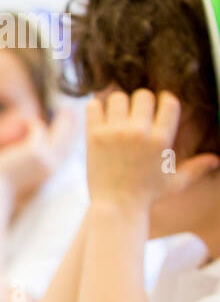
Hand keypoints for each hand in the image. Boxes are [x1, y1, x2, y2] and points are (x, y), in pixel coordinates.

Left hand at [0, 108, 77, 193]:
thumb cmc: (5, 185)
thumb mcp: (26, 174)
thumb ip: (35, 162)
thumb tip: (37, 146)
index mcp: (52, 172)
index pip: (67, 150)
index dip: (71, 136)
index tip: (73, 124)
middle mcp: (53, 165)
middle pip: (69, 140)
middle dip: (72, 124)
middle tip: (73, 110)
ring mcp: (47, 157)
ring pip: (60, 133)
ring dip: (62, 119)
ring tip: (63, 108)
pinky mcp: (35, 149)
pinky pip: (38, 128)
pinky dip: (32, 122)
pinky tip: (25, 120)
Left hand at [85, 90, 219, 210]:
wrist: (116, 206)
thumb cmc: (147, 196)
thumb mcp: (176, 182)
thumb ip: (196, 167)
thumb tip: (215, 160)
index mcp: (162, 139)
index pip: (169, 101)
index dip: (164, 101)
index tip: (157, 107)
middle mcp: (140, 133)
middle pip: (142, 95)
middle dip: (140, 102)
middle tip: (134, 114)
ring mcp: (115, 133)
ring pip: (118, 97)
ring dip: (118, 105)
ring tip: (116, 117)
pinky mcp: (94, 136)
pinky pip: (93, 106)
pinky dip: (96, 109)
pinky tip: (99, 119)